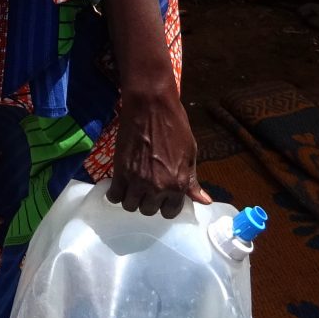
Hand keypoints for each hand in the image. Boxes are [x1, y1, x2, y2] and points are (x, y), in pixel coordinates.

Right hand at [105, 80, 211, 218]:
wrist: (150, 105)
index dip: (166, 204)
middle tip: (147, 187)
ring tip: (133, 186)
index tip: (162, 195)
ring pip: (130, 206)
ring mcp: (137, 181)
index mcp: (178, 184)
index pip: (170, 212)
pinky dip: (116, 193)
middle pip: (148, 210)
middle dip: (148, 201)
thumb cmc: (175, 125)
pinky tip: (120, 184)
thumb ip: (192, 181)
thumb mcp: (190, 153)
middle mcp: (157, 187)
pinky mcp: (119, 172)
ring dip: (132, 198)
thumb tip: (204, 201)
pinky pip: (114, 196)